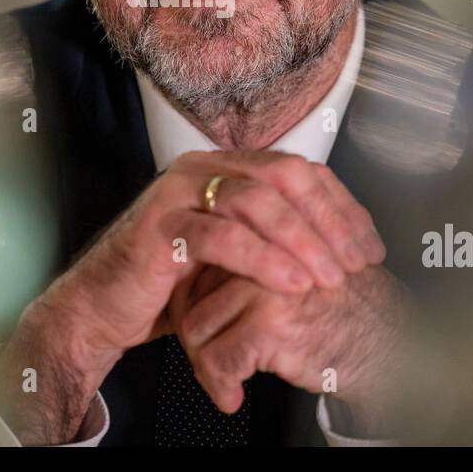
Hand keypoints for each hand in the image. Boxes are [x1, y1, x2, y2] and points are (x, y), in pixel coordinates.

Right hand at [0, 149, 384, 443]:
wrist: (103, 305)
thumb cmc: (171, 280)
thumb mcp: (232, 251)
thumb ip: (274, 234)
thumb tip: (340, 242)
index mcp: (226, 166)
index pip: (300, 171)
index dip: (342, 207)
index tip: (370, 248)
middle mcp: (203, 168)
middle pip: (285, 177)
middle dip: (328, 221)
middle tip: (355, 263)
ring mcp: (178, 193)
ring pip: (256, 201)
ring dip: (301, 240)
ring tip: (329, 277)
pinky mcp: (160, 227)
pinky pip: (221, 236)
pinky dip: (263, 259)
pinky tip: (290, 283)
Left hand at [166, 260, 411, 434]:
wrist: (388, 343)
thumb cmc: (345, 309)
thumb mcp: (294, 268)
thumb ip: (252, 263)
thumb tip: (190, 285)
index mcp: (263, 232)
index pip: (198, 265)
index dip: (190, 303)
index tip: (198, 330)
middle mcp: (259, 252)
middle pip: (191, 295)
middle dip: (195, 336)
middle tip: (206, 359)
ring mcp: (262, 286)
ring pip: (197, 329)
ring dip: (204, 365)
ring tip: (223, 379)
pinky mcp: (267, 324)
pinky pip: (218, 360)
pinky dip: (220, 386)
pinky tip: (234, 396)